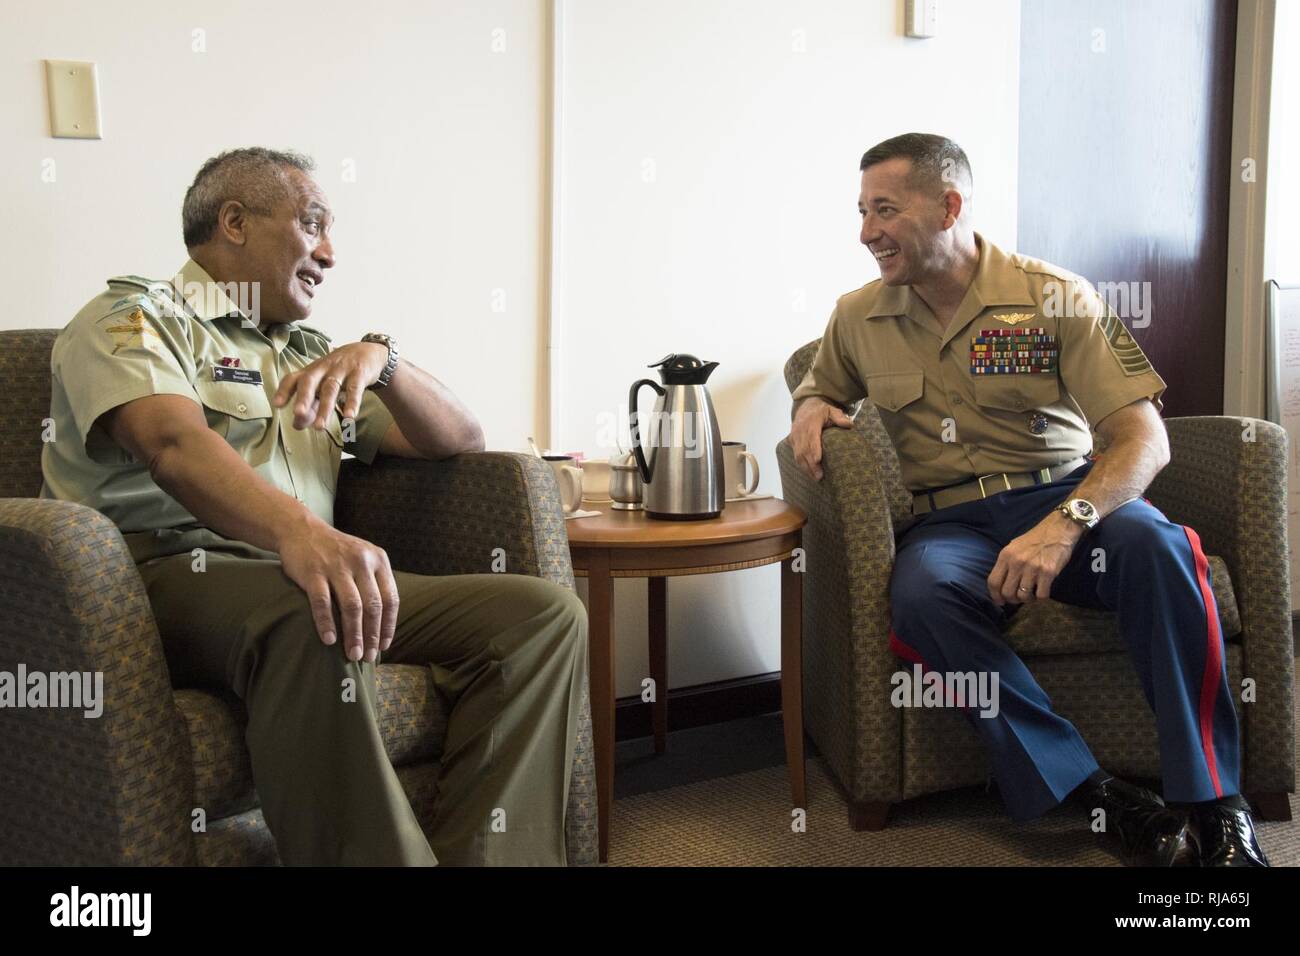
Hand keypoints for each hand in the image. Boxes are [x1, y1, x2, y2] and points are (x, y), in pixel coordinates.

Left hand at [273, 342, 388, 429]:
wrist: (367, 351)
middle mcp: (323, 369)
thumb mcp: (323, 386)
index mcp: (311, 371)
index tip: (277, 405)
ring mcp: (341, 370)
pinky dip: (352, 403)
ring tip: (320, 426)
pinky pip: (354, 389)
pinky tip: (349, 416)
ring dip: (325, 408)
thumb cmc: (339, 371)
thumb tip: (297, 425)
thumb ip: (310, 406)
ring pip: (330, 388)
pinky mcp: (359, 373)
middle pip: (309, 381)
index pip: (293, 379)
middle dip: (303, 397)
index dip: (284, 391)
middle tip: (298, 413)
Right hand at [277, 518, 398, 662]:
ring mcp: (337, 566)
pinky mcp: (313, 572)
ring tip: (352, 655)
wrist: (302, 529)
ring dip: (353, 635)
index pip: (391, 598)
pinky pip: (322, 603)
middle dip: (372, 635)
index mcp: (378, 560)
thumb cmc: (336, 552)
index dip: (388, 626)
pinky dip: (326, 624)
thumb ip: (375, 582)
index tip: (384, 646)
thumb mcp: (363, 558)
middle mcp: (361, 562)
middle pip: (373, 606)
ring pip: (352, 607)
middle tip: (368, 657)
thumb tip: (383, 624)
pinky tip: (329, 640)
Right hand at [791, 398, 854, 479]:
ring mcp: (795, 436)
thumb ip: (839, 417)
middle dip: (811, 464)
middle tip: (820, 476)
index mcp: (811, 422)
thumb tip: (849, 424)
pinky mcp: (792, 441)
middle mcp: (800, 430)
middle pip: (804, 449)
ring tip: (815, 478)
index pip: (811, 437)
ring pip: (798, 454)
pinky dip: (802, 464)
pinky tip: (809, 473)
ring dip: (806, 467)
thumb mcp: (832, 410)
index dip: (814, 449)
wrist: (806, 406)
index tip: (818, 460)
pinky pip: (795, 454)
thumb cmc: (822, 411)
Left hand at [987, 511, 1082, 605]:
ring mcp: (1032, 568)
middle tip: (1018, 599)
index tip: (1000, 601)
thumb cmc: (1036, 539)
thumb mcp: (1014, 546)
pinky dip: (1041, 598)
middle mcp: (1017, 562)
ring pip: (1023, 596)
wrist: (1058, 529)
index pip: (993, 582)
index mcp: (1006, 556)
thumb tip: (1001, 583)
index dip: (995, 595)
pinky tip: (1042, 592)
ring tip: (1031, 595)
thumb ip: (1007, 563)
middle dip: (1012, 600)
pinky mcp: (1048, 572)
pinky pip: (1041, 595)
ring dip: (1027, 600)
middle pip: (1007, 592)